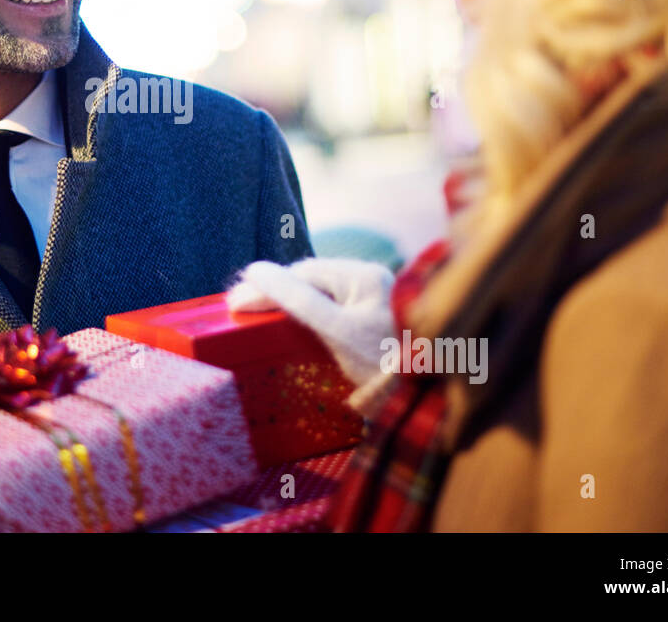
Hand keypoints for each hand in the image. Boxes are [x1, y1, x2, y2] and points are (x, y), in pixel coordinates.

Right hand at [226, 257, 394, 389]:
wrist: (433, 396)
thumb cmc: (385, 361)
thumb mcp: (336, 330)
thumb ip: (297, 299)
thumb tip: (256, 271)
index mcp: (362, 275)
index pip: (302, 273)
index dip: (266, 286)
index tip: (234, 300)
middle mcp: (370, 280)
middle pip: (310, 280)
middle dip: (275, 291)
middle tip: (239, 306)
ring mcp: (375, 299)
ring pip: (320, 292)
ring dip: (289, 301)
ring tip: (259, 313)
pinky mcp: (375, 321)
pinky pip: (333, 307)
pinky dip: (308, 312)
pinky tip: (294, 323)